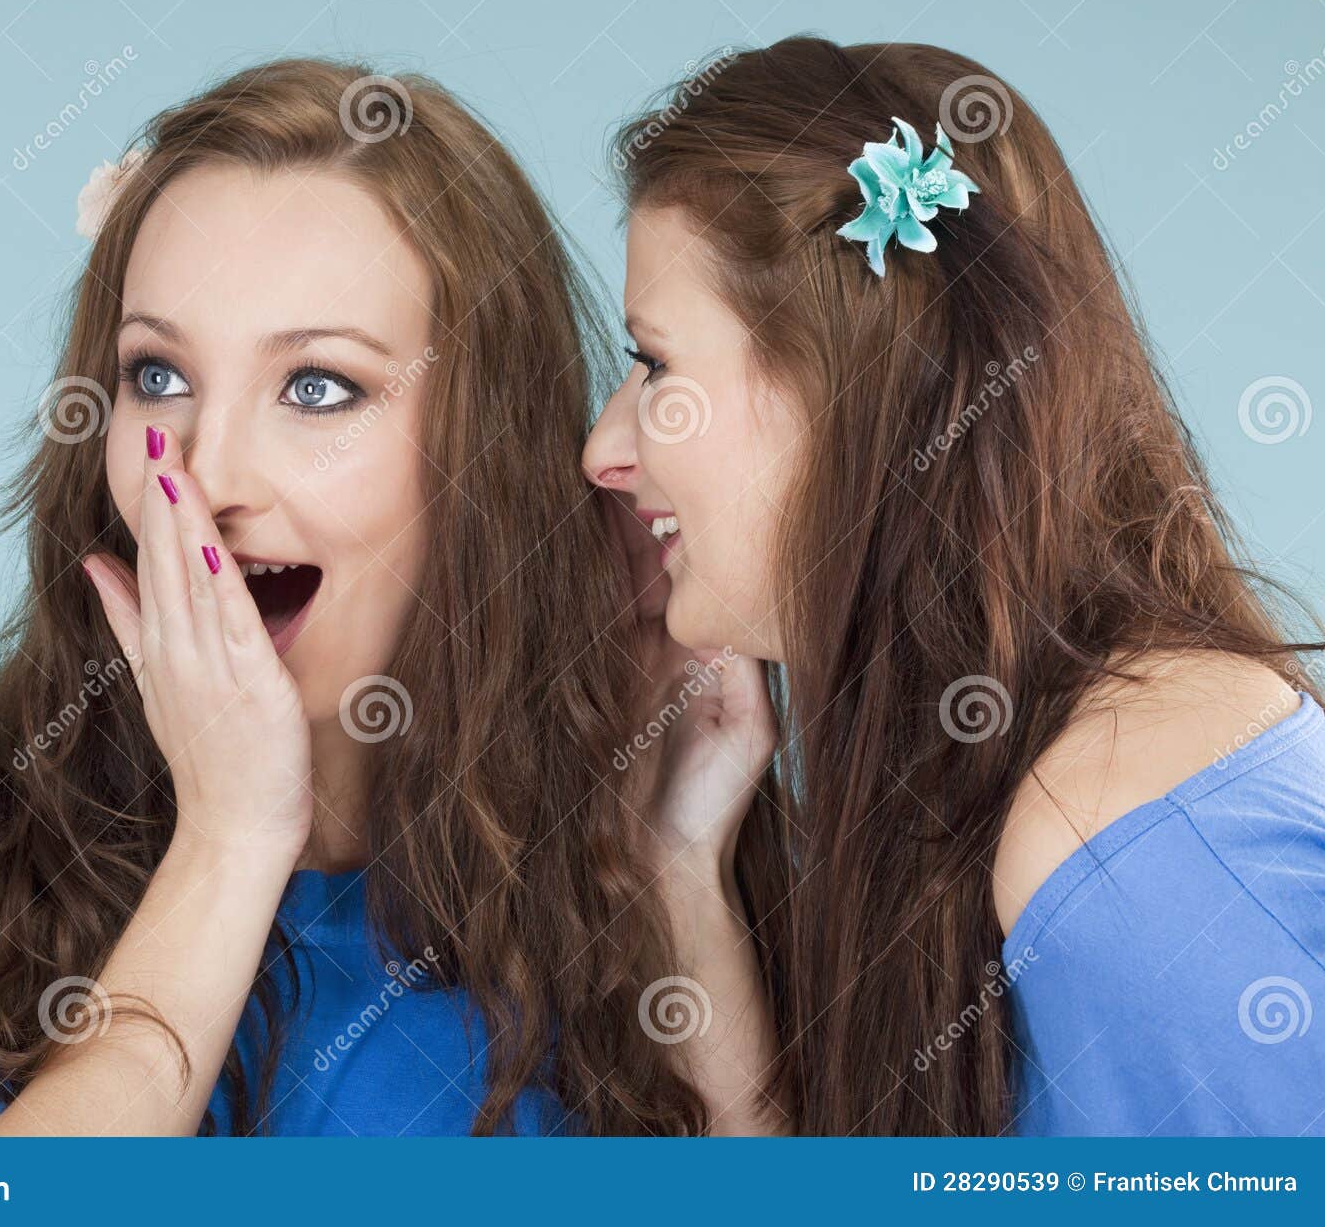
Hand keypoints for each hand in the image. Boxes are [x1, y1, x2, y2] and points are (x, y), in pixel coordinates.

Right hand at [82, 424, 313, 864]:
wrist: (233, 829)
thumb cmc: (209, 758)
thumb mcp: (157, 680)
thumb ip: (126, 619)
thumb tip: (97, 564)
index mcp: (160, 644)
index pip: (148, 560)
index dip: (148, 504)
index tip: (146, 448)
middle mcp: (176, 648)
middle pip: (161, 560)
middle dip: (158, 496)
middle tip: (153, 432)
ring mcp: (206, 665)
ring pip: (188, 580)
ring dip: (179, 523)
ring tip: (169, 466)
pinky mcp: (245, 682)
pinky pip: (228, 621)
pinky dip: (214, 580)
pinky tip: (205, 540)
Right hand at [599, 490, 775, 872]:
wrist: (665, 862)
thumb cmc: (714, 801)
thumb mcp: (750, 727)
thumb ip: (741, 666)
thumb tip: (730, 610)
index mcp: (695, 652)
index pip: (688, 581)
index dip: (684, 534)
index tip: (684, 482)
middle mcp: (654, 649)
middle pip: (644, 570)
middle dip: (637, 520)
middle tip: (631, 463)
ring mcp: (617, 662)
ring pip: (612, 586)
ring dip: (605, 542)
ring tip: (599, 487)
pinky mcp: (588, 680)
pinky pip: (585, 624)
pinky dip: (579, 587)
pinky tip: (574, 546)